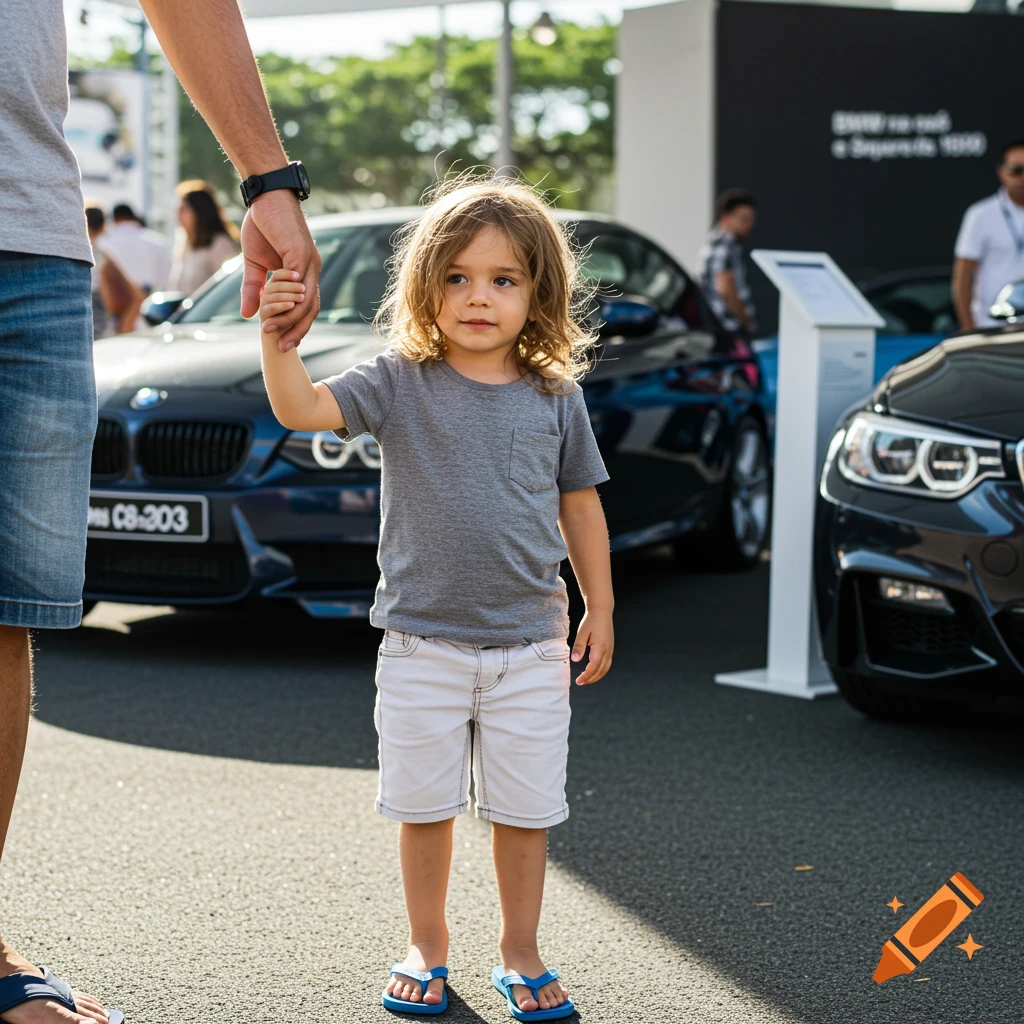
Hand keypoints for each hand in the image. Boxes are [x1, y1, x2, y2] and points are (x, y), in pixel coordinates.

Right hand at [240, 190, 320, 350]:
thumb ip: (253, 288)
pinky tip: (272, 309)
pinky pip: (297, 284)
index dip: (297, 326)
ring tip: (269, 330)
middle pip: (311, 309)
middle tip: (283, 347)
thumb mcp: (254, 263)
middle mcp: (312, 270)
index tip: (284, 342)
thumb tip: (246, 314)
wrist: (267, 196)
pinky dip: (286, 298)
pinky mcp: (300, 254)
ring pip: (306, 300)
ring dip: (288, 318)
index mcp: (305, 274)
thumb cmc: (262, 225)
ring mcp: (309, 263)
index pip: (306, 307)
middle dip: (297, 330)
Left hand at [571, 607, 612, 684]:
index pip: (594, 667)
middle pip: (601, 671)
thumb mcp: (582, 632)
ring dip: (596, 676)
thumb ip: (578, 647)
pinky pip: (607, 664)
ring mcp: (610, 650)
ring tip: (586, 679)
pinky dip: (600, 671)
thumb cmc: (591, 621)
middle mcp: (608, 650)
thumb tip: (574, 660)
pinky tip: (593, 671)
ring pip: (605, 669)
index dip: (586, 676)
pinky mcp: (610, 649)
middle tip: (580, 682)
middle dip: (591, 679)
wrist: (602, 611)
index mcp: (600, 647)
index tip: (578, 681)